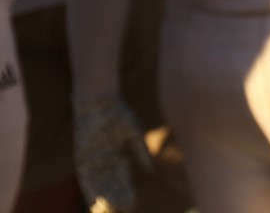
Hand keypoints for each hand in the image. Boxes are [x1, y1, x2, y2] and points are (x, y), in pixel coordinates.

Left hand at [74, 96, 149, 212]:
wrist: (99, 103)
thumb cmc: (118, 114)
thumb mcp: (134, 134)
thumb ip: (141, 153)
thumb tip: (150, 170)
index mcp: (116, 154)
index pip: (122, 178)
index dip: (127, 191)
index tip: (132, 203)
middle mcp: (103, 160)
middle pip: (111, 183)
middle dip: (118, 195)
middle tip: (127, 207)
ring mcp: (92, 159)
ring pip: (100, 182)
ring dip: (107, 195)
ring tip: (115, 206)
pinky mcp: (82, 157)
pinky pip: (85, 177)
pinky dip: (91, 188)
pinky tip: (95, 198)